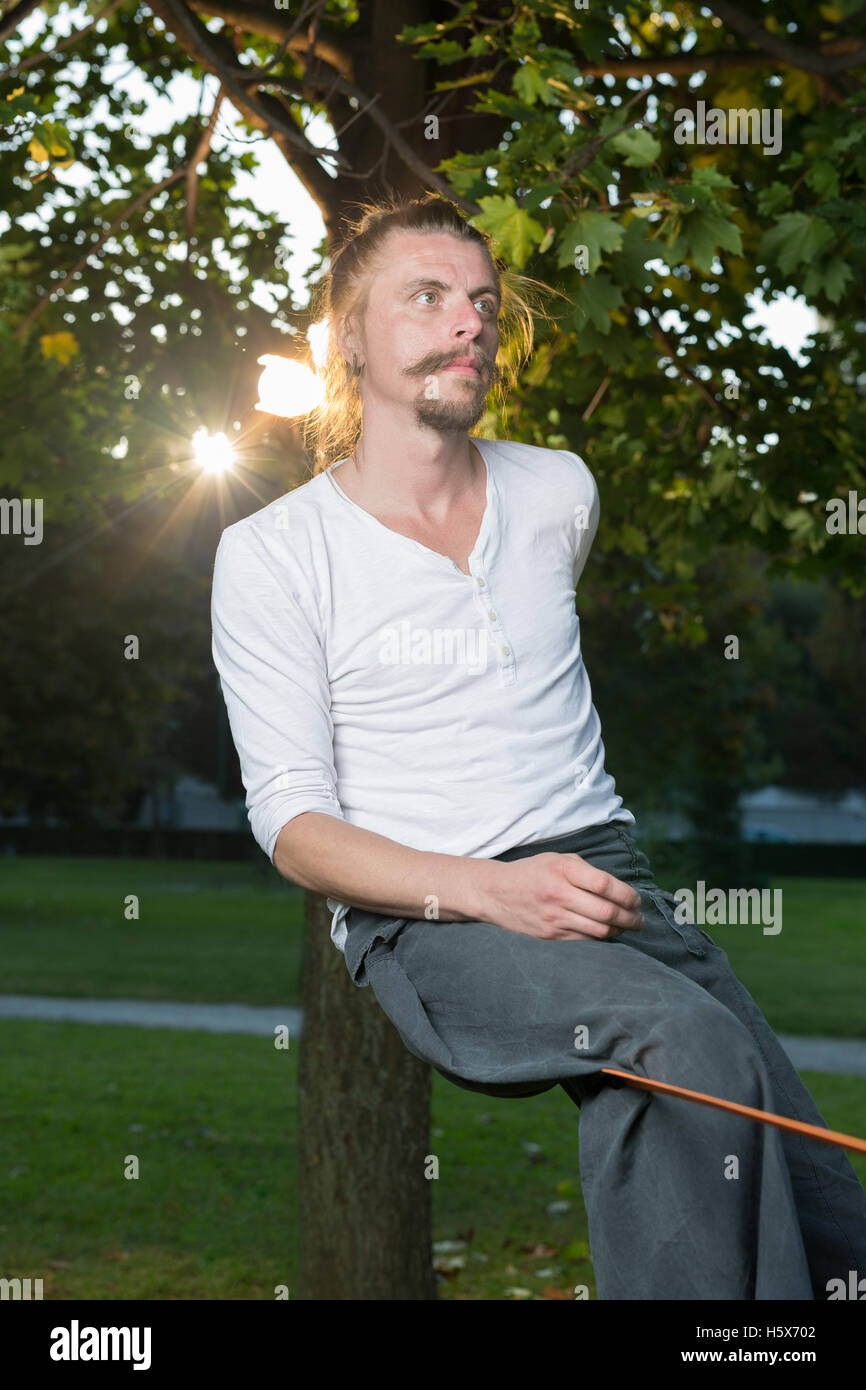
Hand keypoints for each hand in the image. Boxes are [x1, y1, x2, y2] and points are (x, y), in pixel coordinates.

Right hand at [479, 851, 645, 940]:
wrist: (495, 892)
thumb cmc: (532, 872)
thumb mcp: (557, 859)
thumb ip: (586, 871)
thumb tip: (619, 890)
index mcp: (562, 870)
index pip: (605, 885)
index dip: (627, 895)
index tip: (637, 900)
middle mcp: (558, 894)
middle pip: (606, 911)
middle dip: (631, 918)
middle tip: (640, 920)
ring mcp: (553, 917)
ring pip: (598, 930)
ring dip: (619, 930)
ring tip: (629, 927)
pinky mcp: (550, 935)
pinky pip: (584, 940)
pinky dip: (601, 938)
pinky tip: (608, 933)